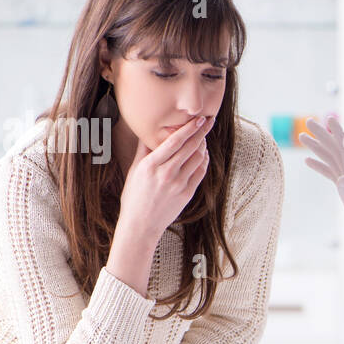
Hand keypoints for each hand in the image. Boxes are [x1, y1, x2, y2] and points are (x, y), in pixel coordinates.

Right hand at [119, 115, 213, 242]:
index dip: (189, 128)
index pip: (174, 141)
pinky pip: (200, 172)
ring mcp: (178, 184)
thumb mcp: (134, 170)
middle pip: (190, 147)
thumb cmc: (134, 196)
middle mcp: (166, 173)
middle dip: (202, 131)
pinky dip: (204, 160)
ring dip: (203, 145)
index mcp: (150, 165)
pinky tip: (203, 154)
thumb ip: (143, 150)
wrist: (141, 225)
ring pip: (197, 158)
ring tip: (203, 137)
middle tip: (209, 121)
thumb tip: (147, 131)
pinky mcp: (187, 194)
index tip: (199, 118)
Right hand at [299, 114, 343, 264]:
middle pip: (338, 151)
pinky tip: (309, 161)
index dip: (338, 135)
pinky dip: (321, 166)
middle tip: (308, 122)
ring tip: (303, 137)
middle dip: (324, 136)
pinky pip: (332, 174)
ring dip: (320, 148)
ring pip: (334, 160)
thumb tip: (341, 179)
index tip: (328, 119)